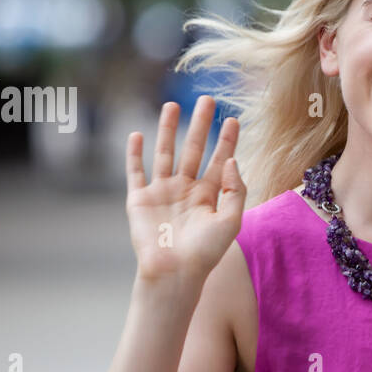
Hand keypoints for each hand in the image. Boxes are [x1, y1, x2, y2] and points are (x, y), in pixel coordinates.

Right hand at [125, 96, 244, 283]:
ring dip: (168, 129)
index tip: (233, 119)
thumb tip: (231, 159)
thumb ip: (236, 189)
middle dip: (200, 125)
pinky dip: (135, 154)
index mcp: (209, 196)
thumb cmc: (205, 252)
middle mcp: (186, 190)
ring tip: (172, 106)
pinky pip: (135, 172)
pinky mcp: (140, 199)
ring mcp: (162, 193)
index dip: (227, 140)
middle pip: (194, 149)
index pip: (220, 161)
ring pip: (165, 153)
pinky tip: (138, 134)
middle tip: (207, 99)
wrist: (174, 272)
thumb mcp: (231, 221)